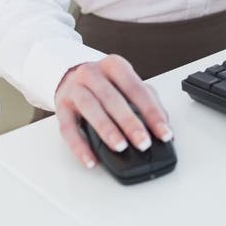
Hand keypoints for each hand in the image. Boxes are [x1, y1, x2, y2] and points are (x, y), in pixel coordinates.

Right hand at [54, 55, 172, 170]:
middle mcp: (92, 73)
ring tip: (121, 147)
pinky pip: (68, 129)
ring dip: (107, 130)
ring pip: (90, 109)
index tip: (164, 132)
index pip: (136, 88)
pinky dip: (80, 147)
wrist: (70, 76)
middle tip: (143, 142)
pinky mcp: (61, 107)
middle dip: (130, 122)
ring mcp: (74, 89)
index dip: (152, 112)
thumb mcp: (125, 84)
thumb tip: (163, 123)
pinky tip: (91, 160)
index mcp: (114, 65)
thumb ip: (146, 99)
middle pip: (113, 98)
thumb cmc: (104, 83)